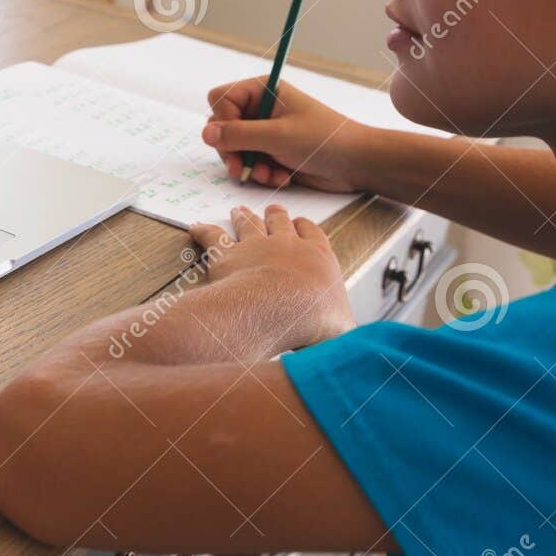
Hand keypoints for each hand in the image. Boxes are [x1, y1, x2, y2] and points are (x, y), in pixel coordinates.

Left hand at [189, 205, 355, 349]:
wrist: (278, 309)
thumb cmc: (313, 319)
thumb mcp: (343, 329)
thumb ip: (347, 331)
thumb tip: (358, 346)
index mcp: (317, 257)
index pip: (313, 234)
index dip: (306, 228)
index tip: (301, 223)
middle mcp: (287, 245)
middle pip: (281, 222)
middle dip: (276, 215)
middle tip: (272, 209)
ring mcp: (255, 246)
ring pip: (249, 224)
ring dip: (244, 217)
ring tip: (239, 211)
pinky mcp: (227, 254)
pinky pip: (213, 237)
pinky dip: (203, 231)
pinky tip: (196, 227)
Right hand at [201, 76, 370, 191]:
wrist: (356, 162)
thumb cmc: (324, 139)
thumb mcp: (278, 135)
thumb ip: (239, 135)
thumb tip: (206, 134)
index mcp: (262, 90)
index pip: (220, 99)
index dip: (221, 122)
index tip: (233, 141)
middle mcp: (260, 108)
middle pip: (222, 127)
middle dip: (233, 151)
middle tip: (241, 168)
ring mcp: (265, 131)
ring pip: (234, 149)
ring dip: (248, 166)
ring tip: (269, 174)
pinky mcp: (271, 152)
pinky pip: (250, 164)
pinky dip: (261, 173)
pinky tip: (280, 177)